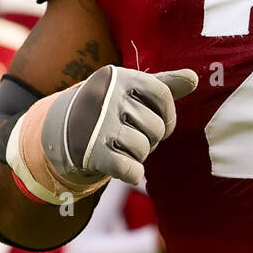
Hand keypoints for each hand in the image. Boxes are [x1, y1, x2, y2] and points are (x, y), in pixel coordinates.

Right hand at [41, 66, 197, 187]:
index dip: (169, 114)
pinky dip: (132, 174)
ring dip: (138, 155)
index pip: (162, 94)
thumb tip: (194, 79)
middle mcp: (105, 97)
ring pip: (144, 148)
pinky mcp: (91, 153)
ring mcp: (96, 125)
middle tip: (130, 136)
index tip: (161, 124)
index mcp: (117, 77)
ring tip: (120, 147)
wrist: (58, 131)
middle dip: (151, 138)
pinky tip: (120, 167)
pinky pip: (131, 170)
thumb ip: (163, 84)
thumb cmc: (106, 108)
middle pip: (156, 126)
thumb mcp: (130, 90)